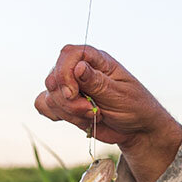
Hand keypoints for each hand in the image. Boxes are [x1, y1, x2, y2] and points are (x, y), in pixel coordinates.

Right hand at [35, 44, 181, 181]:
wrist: (136, 128)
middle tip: (92, 111)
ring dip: (69, 112)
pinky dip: (57, 115)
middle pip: (54, 77)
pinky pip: (44, 105)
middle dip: (69, 100)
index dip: (65, 72)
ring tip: (94, 116)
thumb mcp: (120, 95)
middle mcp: (80, 70)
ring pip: (49, 95)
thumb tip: (79, 67)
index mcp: (97, 61)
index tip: (73, 94)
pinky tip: (78, 120)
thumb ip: (98, 83)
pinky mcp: (65, 103)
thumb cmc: (134, 107)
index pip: (69, 53)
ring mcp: (71, 86)